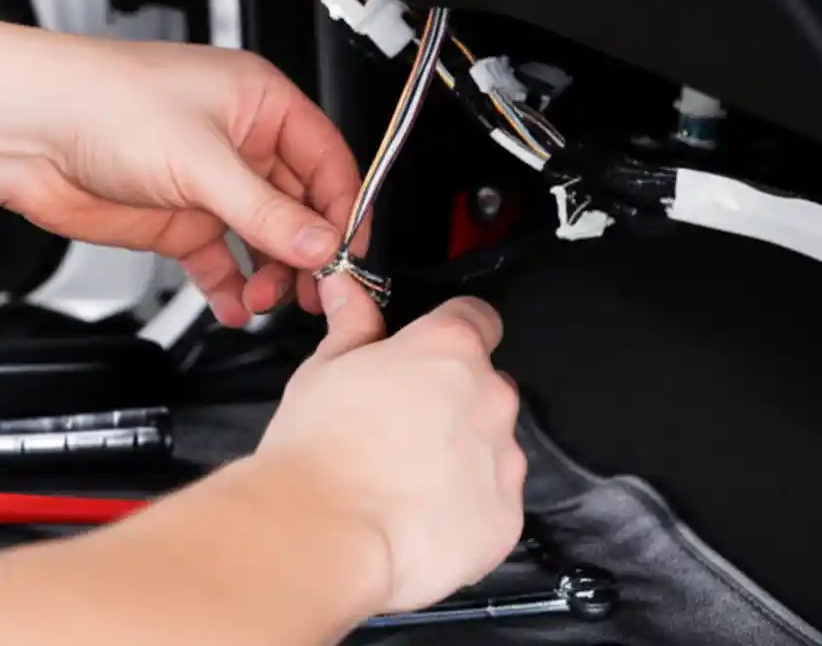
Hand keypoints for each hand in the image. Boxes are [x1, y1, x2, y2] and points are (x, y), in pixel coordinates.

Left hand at [1, 40, 360, 326]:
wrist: (27, 131)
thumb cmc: (103, 104)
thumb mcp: (202, 161)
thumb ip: (266, 212)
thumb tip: (320, 243)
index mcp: (261, 105)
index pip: (327, 162)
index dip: (343, 210)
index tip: (347, 254)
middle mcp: (240, 144)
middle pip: (299, 208)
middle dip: (306, 253)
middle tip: (313, 290)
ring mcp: (209, 185)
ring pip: (262, 240)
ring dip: (270, 276)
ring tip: (266, 300)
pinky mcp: (179, 220)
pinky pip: (220, 261)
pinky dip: (230, 287)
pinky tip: (235, 306)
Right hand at [259, 275, 526, 612]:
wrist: (323, 535)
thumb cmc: (317, 444)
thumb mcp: (323, 370)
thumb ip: (352, 325)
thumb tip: (346, 286)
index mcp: (450, 348)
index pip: (477, 319)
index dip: (452, 335)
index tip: (426, 359)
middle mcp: (491, 396)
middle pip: (487, 388)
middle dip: (455, 403)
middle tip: (403, 431)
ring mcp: (504, 460)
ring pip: (493, 448)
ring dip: (463, 458)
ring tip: (407, 486)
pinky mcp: (505, 518)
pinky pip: (493, 505)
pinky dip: (466, 511)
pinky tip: (420, 521)